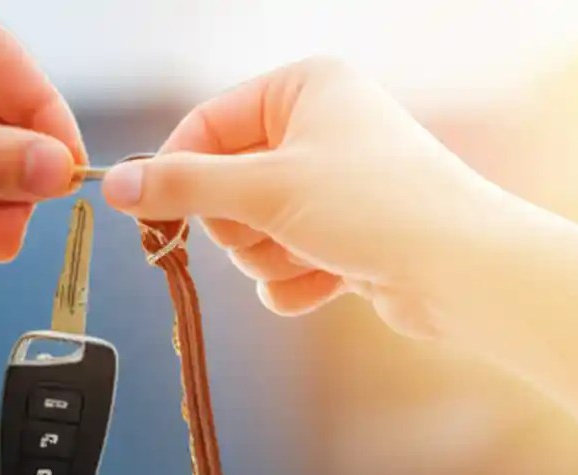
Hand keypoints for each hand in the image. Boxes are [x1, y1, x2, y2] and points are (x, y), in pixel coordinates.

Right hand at [101, 57, 505, 338]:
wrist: (463, 272)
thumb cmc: (376, 206)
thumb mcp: (264, 188)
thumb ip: (182, 187)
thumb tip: (114, 185)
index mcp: (303, 88)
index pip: (205, 125)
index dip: (176, 172)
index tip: (150, 212)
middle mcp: (318, 129)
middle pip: (224, 187)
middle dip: (243, 225)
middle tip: (274, 229)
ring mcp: (331, 187)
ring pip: (251, 235)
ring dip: (272, 258)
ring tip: (317, 254)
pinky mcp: (343, 238)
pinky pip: (283, 266)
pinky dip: (298, 282)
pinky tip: (334, 280)